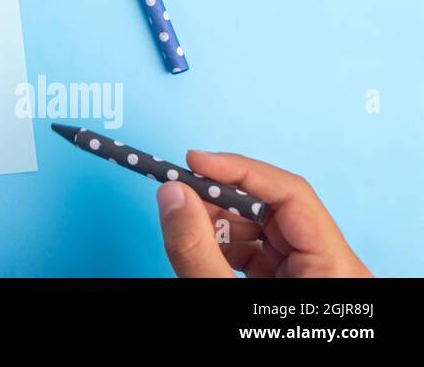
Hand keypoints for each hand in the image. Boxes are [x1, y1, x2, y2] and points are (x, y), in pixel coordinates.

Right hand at [156, 151, 371, 277]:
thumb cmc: (268, 352)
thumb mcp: (226, 296)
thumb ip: (199, 249)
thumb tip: (172, 196)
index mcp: (335, 269)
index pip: (291, 193)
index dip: (240, 170)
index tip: (196, 161)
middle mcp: (330, 268)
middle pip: (273, 210)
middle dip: (221, 199)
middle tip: (179, 191)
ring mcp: (310, 277)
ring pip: (261, 230)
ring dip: (218, 223)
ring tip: (184, 221)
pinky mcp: (291, 286)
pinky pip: (257, 253)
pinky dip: (223, 246)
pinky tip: (199, 245)